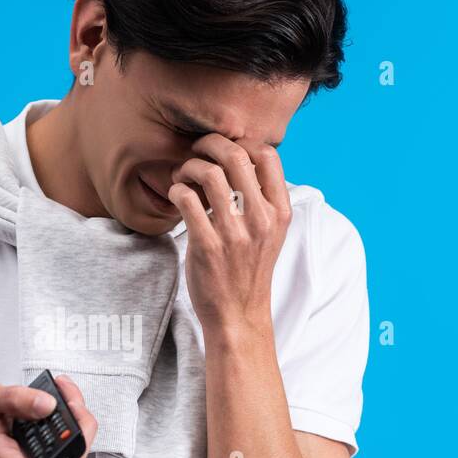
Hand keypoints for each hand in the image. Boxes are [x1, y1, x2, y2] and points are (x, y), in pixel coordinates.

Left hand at [167, 135, 293, 332]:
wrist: (239, 315)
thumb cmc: (249, 270)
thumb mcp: (271, 234)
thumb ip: (263, 200)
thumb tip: (242, 160)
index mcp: (280, 213)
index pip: (268, 155)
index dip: (241, 142)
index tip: (223, 149)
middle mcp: (261, 220)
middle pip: (236, 156)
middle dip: (209, 144)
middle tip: (195, 151)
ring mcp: (234, 234)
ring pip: (209, 173)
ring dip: (188, 166)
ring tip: (181, 174)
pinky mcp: (207, 246)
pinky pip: (187, 200)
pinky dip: (177, 189)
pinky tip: (177, 196)